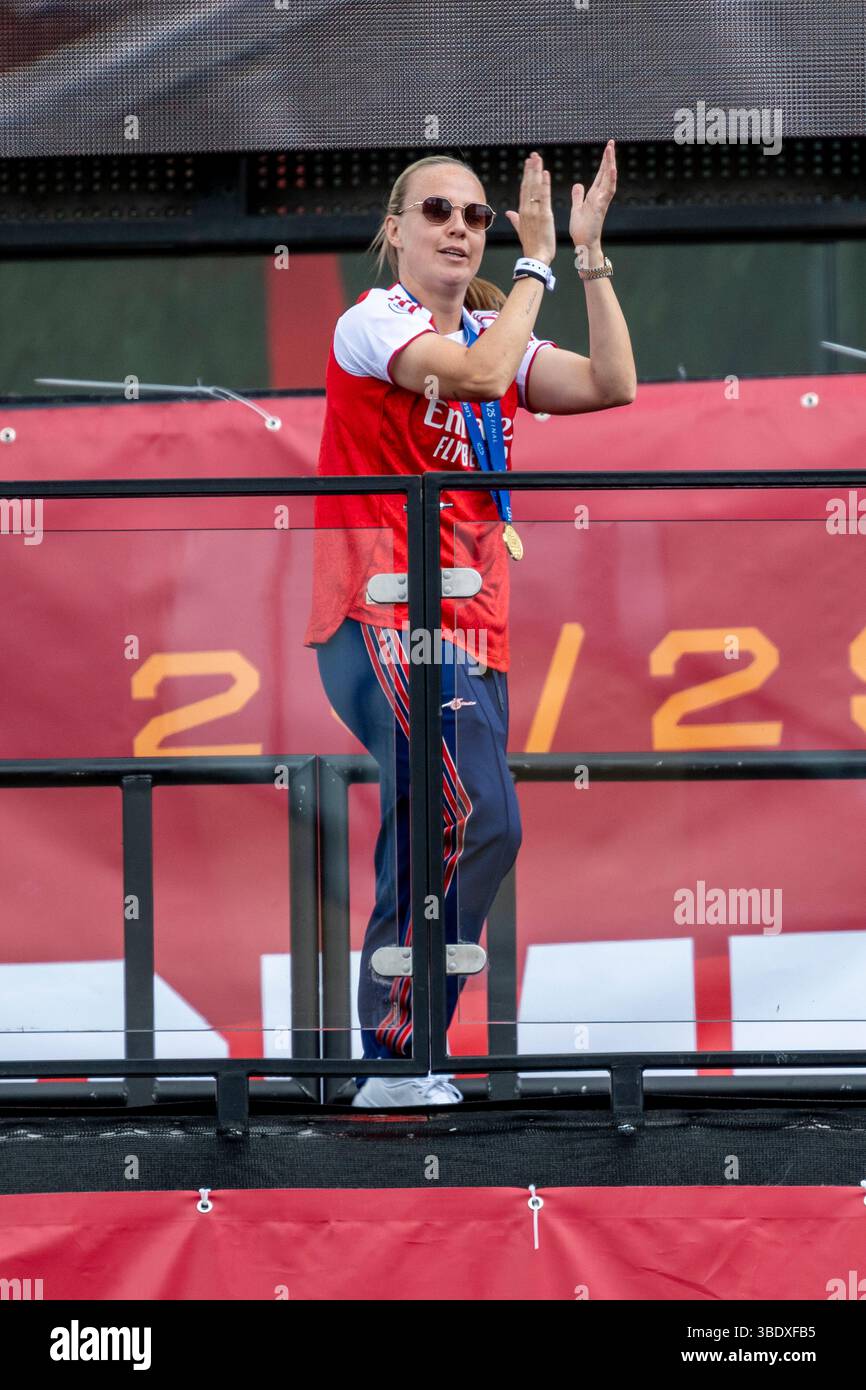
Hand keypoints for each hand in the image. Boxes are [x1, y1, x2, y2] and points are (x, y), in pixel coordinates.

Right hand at [504, 151, 556, 264]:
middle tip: (533, 155)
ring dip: (536, 172)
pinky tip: (545, 173)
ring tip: (538, 158)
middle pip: (528, 185)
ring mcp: (535, 212)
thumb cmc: (532, 246)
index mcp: (522, 213)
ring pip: (535, 188)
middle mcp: (527, 210)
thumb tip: (509, 213)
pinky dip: (544, 184)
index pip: (524, 190)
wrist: (536, 258)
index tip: (528, 164)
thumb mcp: (521, 231)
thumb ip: (515, 220)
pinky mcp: (544, 216)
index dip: (526, 175)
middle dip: (530, 169)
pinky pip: (544, 197)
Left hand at [570, 139, 616, 259]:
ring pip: (609, 179)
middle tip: (611, 142)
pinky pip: (607, 192)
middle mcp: (600, 196)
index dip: (603, 162)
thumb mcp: (577, 208)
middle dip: (609, 158)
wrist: (584, 244)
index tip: (607, 148)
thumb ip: (578, 196)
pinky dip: (610, 180)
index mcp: (594, 195)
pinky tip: (611, 170)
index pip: (601, 174)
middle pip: (606, 173)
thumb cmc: (582, 229)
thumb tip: (578, 185)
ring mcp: (601, 201)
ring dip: (610, 165)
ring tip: (611, 150)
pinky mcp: (600, 208)